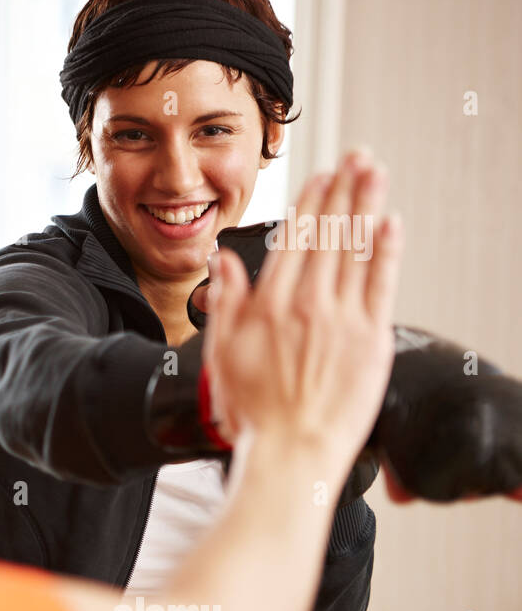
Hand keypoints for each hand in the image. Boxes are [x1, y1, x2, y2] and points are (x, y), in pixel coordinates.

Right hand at [202, 149, 401, 474]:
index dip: (310, 203)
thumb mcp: (221, 355)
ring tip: (375, 173)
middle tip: (357, 157)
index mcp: (269, 306)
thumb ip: (226, 303)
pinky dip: (386, 250)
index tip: (321, 177)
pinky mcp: (371, 339)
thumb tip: (224, 263)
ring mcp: (341, 320)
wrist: (290, 453)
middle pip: (328, 234)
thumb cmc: (253, 414)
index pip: (293, 240)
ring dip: (367, 205)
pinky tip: (390, 224)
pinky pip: (381, 283)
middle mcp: (306, 305)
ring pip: (356, 249)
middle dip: (344, 190)